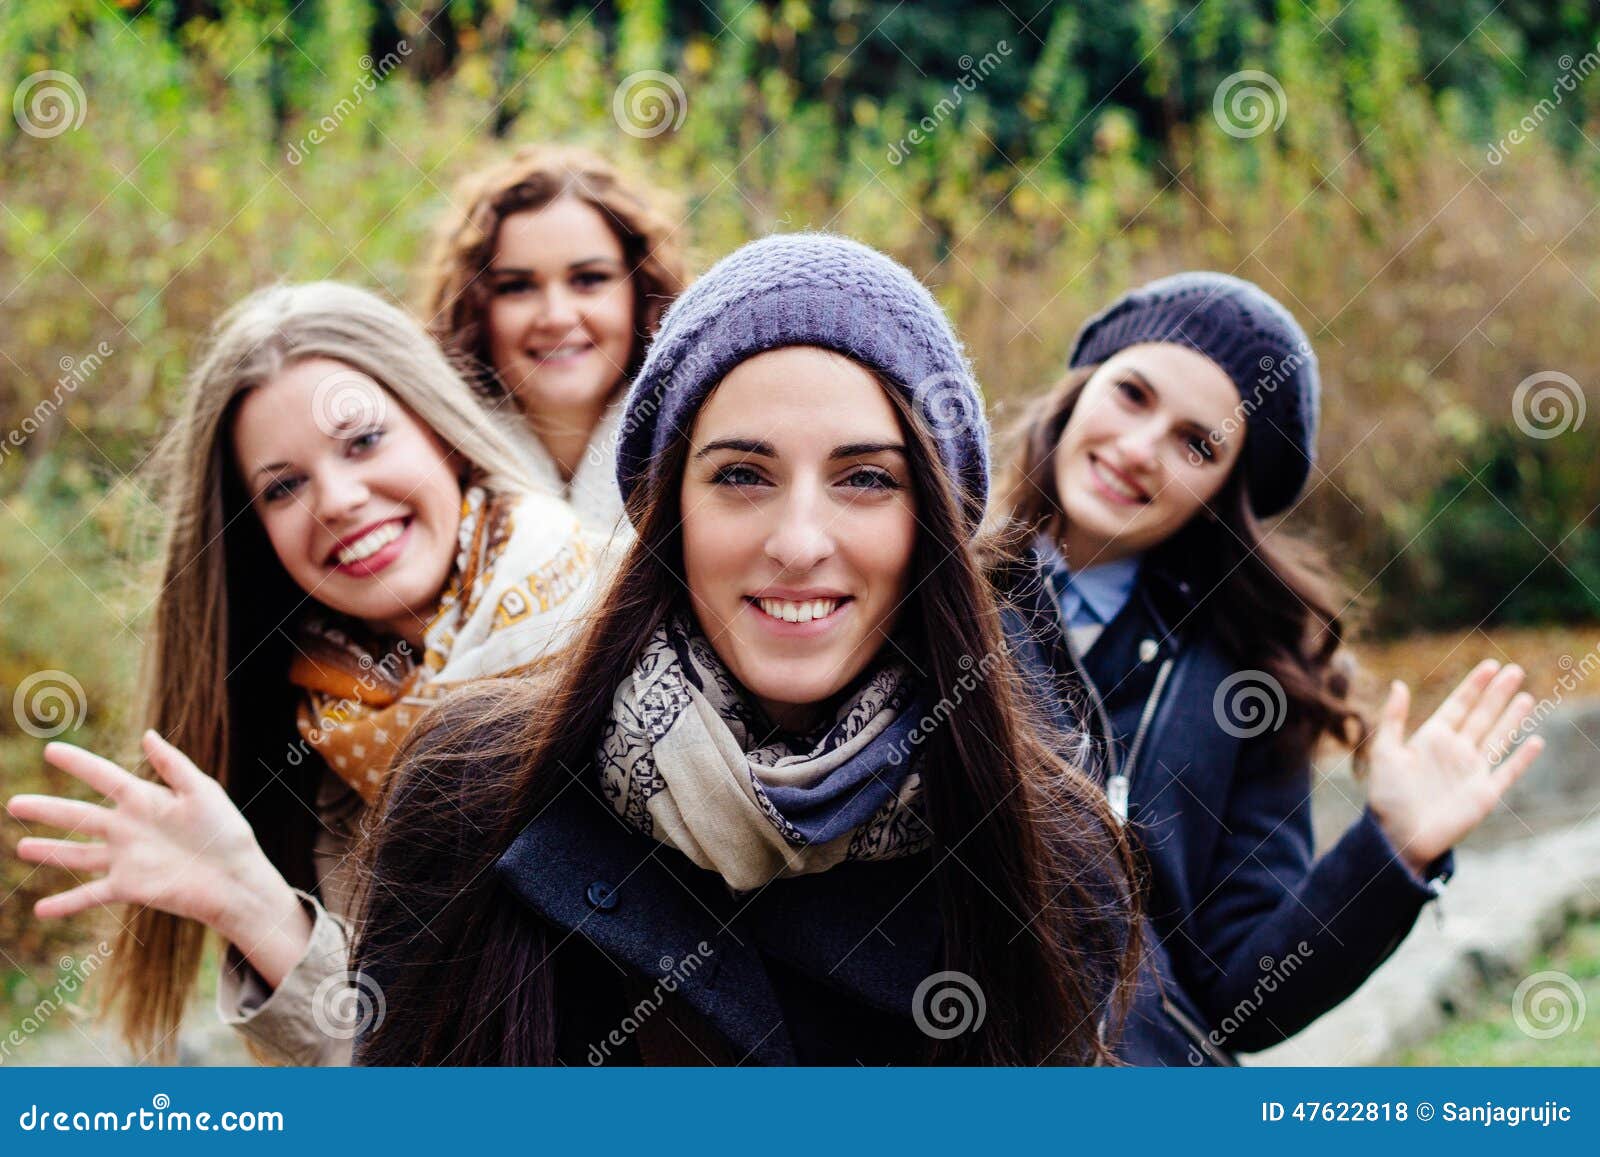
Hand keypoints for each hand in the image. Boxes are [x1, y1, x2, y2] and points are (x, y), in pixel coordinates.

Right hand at [7, 731, 311, 987]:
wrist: (236, 878)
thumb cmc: (225, 832)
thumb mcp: (202, 792)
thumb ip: (173, 765)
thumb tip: (147, 734)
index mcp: (145, 800)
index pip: (104, 776)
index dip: (78, 763)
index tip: (51, 750)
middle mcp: (128, 828)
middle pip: (78, 816)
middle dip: (46, 809)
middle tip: (13, 804)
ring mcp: (126, 858)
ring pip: (77, 854)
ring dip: (49, 852)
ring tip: (19, 847)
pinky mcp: (129, 886)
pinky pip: (90, 895)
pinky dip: (65, 903)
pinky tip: (40, 910)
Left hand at [1365, 660, 1544, 874]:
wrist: (1399, 836)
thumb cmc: (1387, 796)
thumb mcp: (1384, 752)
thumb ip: (1393, 719)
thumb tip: (1398, 683)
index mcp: (1431, 738)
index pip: (1458, 705)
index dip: (1474, 685)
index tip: (1489, 665)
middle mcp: (1455, 750)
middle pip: (1482, 715)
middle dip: (1498, 693)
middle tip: (1515, 670)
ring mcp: (1472, 771)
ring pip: (1498, 737)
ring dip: (1512, 718)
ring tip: (1526, 696)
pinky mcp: (1485, 793)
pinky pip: (1508, 772)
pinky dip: (1522, 758)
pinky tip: (1536, 741)